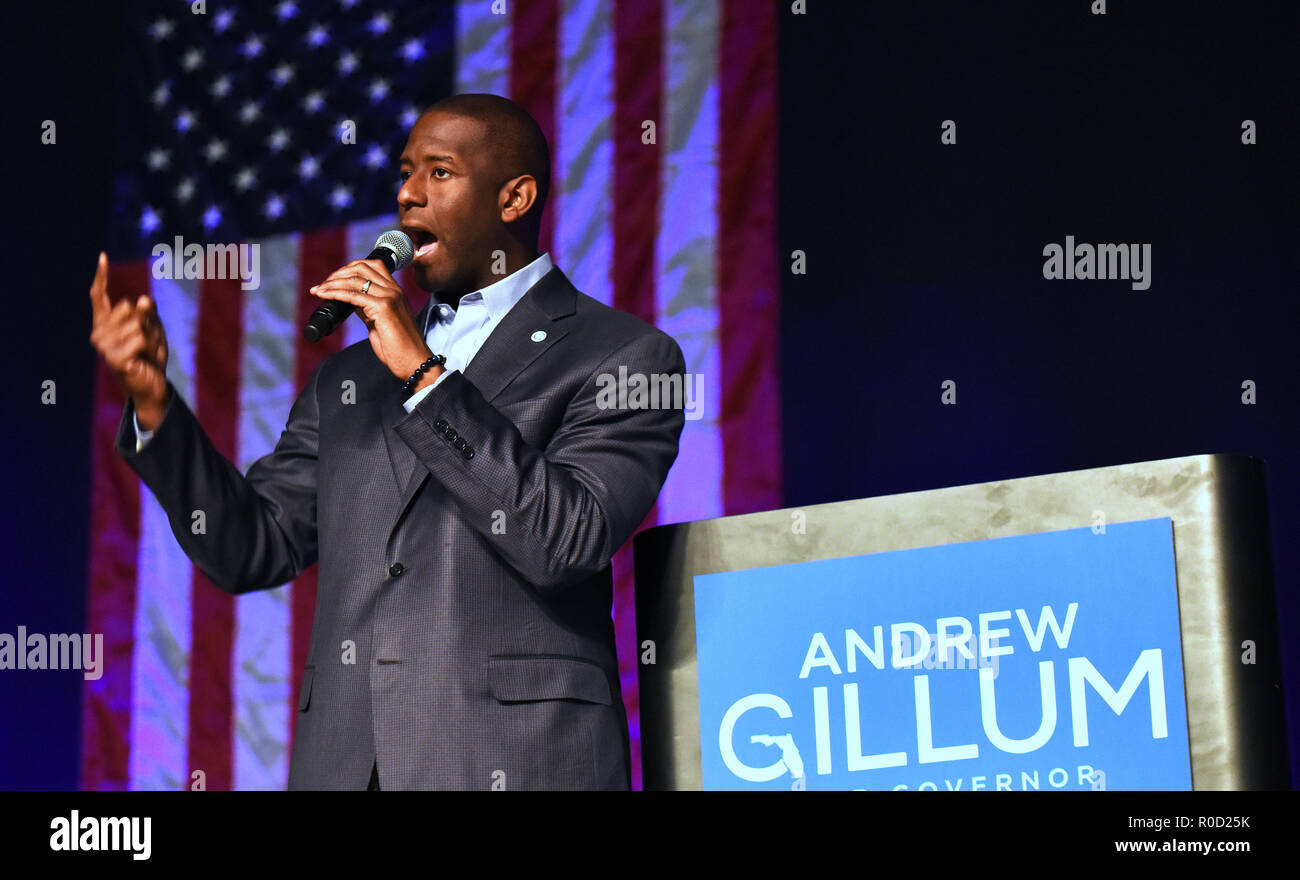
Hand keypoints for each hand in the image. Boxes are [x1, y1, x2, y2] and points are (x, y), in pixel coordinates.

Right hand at [88, 251, 169, 429]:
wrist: (152, 385)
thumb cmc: (150, 355)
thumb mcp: (152, 328)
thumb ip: (147, 313)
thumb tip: (144, 299)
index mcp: (105, 323)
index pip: (98, 295)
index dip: (101, 276)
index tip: (103, 256)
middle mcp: (99, 332)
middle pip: (128, 306)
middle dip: (146, 321)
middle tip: (147, 341)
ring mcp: (104, 346)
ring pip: (137, 323)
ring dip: (150, 336)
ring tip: (147, 351)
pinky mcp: (114, 358)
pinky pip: (140, 339)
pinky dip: (149, 346)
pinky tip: (144, 358)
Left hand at [309, 259, 442, 384]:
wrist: (413, 362)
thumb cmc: (399, 348)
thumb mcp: (379, 322)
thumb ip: (367, 308)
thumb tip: (350, 301)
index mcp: (396, 292)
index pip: (372, 266)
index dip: (350, 269)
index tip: (334, 280)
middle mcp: (394, 290)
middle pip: (362, 267)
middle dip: (338, 273)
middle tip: (323, 285)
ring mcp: (390, 297)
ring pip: (355, 279)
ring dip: (332, 282)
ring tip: (318, 290)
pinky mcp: (383, 308)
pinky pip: (353, 295)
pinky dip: (335, 293)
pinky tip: (324, 295)